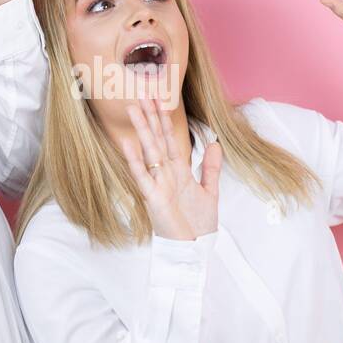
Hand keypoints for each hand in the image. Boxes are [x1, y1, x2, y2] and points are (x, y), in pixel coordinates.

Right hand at [121, 96, 221, 240]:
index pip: (170, 139)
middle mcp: (165, 175)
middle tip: (142, 92)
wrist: (194, 250)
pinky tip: (128, 143)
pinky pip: (142, 176)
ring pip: (149, 152)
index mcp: (178, 172)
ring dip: (142, 130)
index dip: (165, 119)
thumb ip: (210, 168)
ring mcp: (158, 185)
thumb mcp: (210, 192)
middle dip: (150, 117)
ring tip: (135, 108)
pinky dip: (135, 160)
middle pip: (157, 140)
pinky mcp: (153, 198)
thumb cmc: (197, 226)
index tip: (160, 98)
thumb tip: (215, 144)